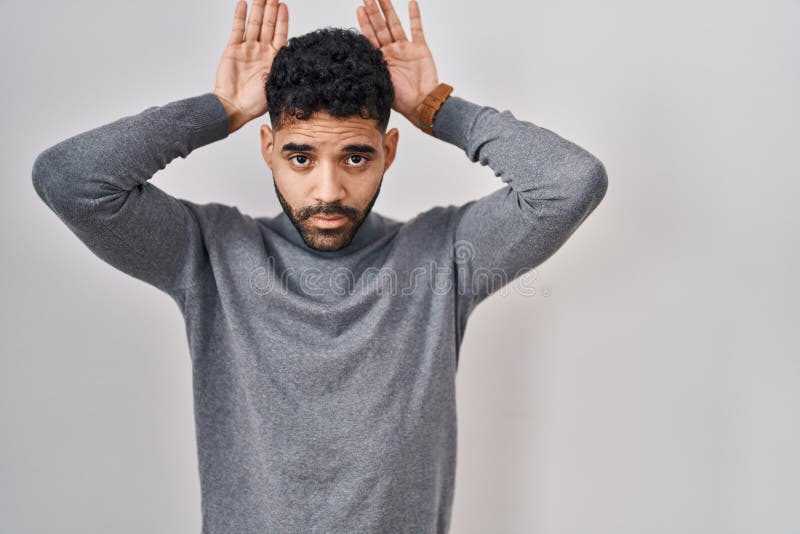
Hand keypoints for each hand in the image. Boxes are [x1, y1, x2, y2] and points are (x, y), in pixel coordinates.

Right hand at [213, 0, 288, 132]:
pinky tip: (243, 4)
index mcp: (274, 60)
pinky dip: (240, 16)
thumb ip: (283, 68)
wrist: (234, 106)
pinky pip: (237, 29)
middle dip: (271, 9)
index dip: (282, 20)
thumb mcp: (277, 84)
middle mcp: (261, 52)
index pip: (280, 35)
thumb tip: (298, 59)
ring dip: (258, 9)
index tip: (284, 6)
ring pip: (254, 24)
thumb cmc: (255, 102)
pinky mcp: (233, 49)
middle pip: (268, 25)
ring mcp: (247, 49)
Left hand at [356, 0, 439, 126]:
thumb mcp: (380, 84)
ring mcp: (405, 49)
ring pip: (395, 24)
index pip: (370, 37)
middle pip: (380, 27)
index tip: (359, 8)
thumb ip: (371, 70)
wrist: (422, 104)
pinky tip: (411, 3)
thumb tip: (354, 62)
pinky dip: (414, 16)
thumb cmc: (402, 100)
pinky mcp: (420, 48)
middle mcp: (391, 52)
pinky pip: (417, 29)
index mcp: (380, 60)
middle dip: (373, 11)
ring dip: (389, 10)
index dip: (365, 23)